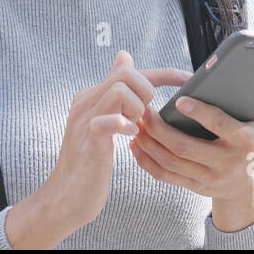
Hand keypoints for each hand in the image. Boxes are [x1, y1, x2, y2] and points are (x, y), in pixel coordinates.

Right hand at [36, 50, 191, 235]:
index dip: (162, 73)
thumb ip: (115, 93)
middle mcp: (86, 102)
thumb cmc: (92, 161)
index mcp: (92, 96)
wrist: (67, 197)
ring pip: (119, 91)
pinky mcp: (88, 142)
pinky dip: (124, 125)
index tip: (186, 80)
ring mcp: (84, 120)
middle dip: (147, 91)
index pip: (129, 70)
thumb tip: (124, 56)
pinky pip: (108, 121)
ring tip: (134, 127)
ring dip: (137, 108)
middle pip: (126, 73)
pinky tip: (129, 136)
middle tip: (144, 116)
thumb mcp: (106, 121)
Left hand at [129, 75, 253, 202]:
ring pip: (171, 162)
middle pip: (185, 146)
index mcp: (244, 141)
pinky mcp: (193, 187)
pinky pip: (165, 176)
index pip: (219, 125)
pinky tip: (135, 146)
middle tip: (142, 109)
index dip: (199, 113)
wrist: (247, 186)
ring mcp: (208, 178)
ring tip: (135, 123)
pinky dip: (146, 161)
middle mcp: (225, 162)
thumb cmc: (253, 143)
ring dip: (148, 143)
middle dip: (160, 129)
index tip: (179, 100)